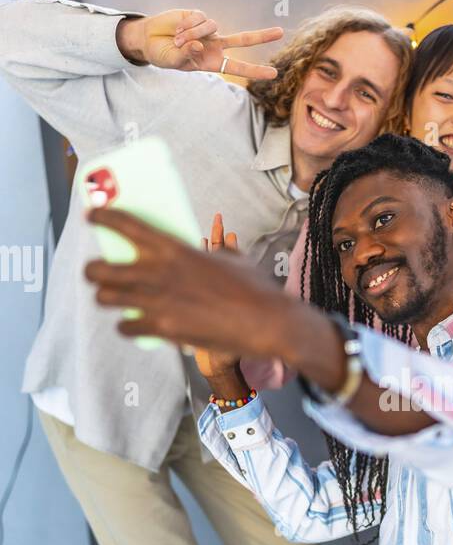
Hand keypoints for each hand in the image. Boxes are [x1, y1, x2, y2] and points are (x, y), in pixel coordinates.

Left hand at [84, 207, 288, 358]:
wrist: (267, 322)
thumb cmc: (255, 288)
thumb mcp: (232, 259)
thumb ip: (213, 252)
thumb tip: (213, 251)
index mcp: (174, 248)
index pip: (127, 225)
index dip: (103, 217)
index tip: (92, 215)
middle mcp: (158, 273)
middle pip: (101, 269)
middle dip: (93, 270)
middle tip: (96, 271)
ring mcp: (157, 302)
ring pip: (106, 299)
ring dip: (106, 298)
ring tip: (111, 298)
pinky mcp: (163, 329)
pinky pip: (127, 327)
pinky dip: (128, 326)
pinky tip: (132, 325)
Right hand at [116, 9, 283, 79]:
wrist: (149, 39)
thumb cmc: (163, 55)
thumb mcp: (173, 61)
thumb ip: (185, 55)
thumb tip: (198, 44)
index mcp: (212, 62)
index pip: (238, 67)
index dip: (255, 70)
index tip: (274, 74)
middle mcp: (214, 46)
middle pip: (243, 39)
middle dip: (261, 36)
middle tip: (281, 32)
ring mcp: (207, 30)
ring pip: (212, 26)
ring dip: (192, 33)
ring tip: (177, 40)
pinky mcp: (198, 15)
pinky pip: (200, 17)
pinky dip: (187, 24)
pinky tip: (177, 29)